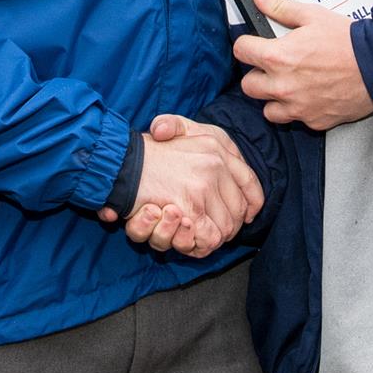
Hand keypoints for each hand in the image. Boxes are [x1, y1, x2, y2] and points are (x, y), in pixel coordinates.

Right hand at [97, 115, 260, 257]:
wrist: (120, 159)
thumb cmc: (146, 149)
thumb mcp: (177, 128)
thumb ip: (200, 138)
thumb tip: (218, 163)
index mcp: (215, 145)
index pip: (249, 181)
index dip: (252, 203)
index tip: (248, 215)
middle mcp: (214, 164)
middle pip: (239, 209)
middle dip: (229, 226)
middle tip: (214, 232)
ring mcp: (203, 186)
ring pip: (226, 227)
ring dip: (214, 238)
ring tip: (200, 238)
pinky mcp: (189, 206)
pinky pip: (208, 236)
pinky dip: (201, 244)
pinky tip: (190, 241)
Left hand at [233, 0, 372, 130]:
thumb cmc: (348, 41)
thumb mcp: (313, 15)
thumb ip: (281, 7)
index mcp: (279, 57)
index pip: (241, 51)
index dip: (247, 44)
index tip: (254, 44)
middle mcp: (284, 86)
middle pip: (249, 85)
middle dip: (258, 74)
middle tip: (274, 66)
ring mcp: (298, 107)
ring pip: (267, 109)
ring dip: (273, 97)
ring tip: (288, 85)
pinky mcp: (314, 120)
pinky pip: (294, 119)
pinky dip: (297, 110)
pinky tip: (308, 96)